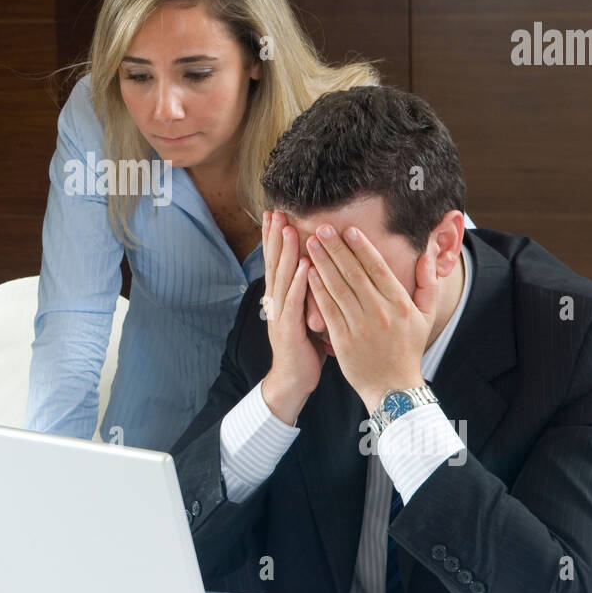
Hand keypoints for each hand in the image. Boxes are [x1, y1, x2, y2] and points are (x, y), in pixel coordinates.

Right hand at [258, 210, 325, 424]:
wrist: (292, 380)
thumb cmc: (304, 347)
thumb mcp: (305, 314)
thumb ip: (308, 292)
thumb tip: (317, 269)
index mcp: (281, 297)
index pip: (276, 261)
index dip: (274, 237)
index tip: (276, 213)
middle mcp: (276, 302)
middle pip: (274, 264)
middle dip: (274, 237)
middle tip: (276, 212)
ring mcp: (280, 315)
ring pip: (282, 279)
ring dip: (285, 254)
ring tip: (290, 230)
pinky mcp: (288, 330)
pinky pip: (293, 303)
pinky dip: (299, 283)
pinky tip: (305, 266)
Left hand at [305, 224, 438, 413]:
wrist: (393, 387)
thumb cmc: (408, 348)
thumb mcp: (426, 316)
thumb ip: (428, 284)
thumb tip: (428, 255)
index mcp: (400, 303)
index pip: (378, 268)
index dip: (362, 247)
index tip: (349, 229)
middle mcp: (380, 312)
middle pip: (354, 273)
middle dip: (336, 248)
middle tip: (322, 227)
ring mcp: (360, 325)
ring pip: (338, 287)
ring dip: (323, 262)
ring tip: (312, 242)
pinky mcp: (343, 339)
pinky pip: (328, 309)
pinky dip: (317, 289)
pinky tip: (308, 272)